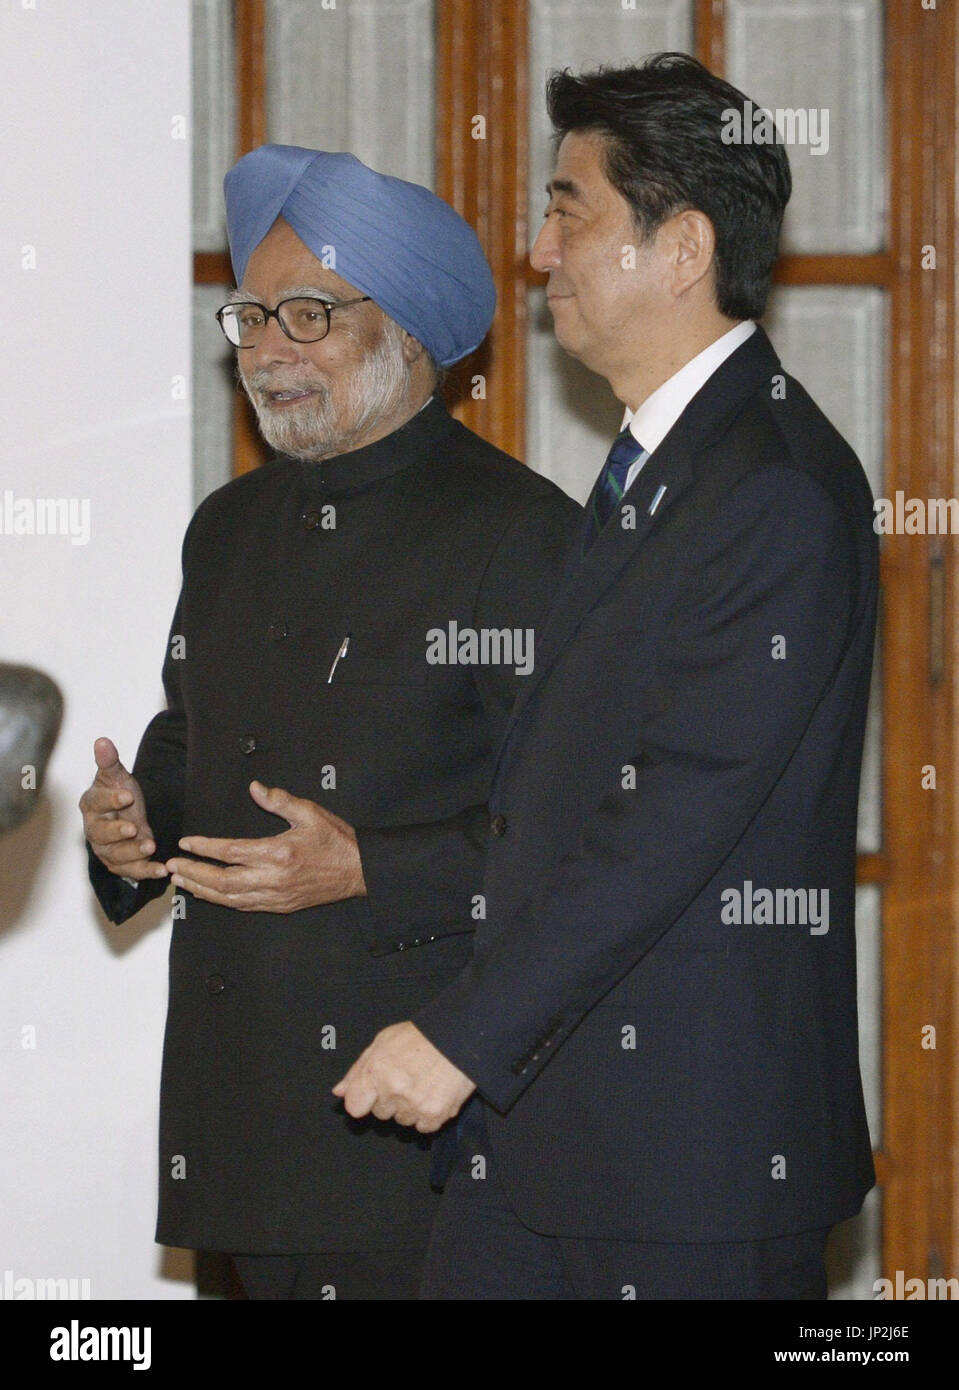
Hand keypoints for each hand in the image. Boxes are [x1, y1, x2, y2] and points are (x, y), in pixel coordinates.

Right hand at [79, 736, 167, 881]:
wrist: (131, 815)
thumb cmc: (120, 794)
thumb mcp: (118, 775)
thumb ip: (110, 761)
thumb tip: (102, 741)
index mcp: (91, 804)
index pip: (96, 802)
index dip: (110, 800)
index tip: (128, 795)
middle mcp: (94, 829)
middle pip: (100, 834)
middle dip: (117, 832)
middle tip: (134, 829)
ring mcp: (106, 849)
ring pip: (115, 855)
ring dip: (133, 853)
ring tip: (151, 846)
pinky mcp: (121, 864)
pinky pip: (131, 871)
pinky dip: (146, 872)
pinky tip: (162, 869)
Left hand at [164, 780, 365, 911]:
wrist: (358, 871)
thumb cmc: (335, 840)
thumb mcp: (310, 812)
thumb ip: (280, 800)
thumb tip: (255, 788)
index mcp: (278, 853)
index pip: (230, 852)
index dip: (204, 847)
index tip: (186, 843)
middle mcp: (272, 878)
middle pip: (222, 881)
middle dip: (193, 873)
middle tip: (172, 866)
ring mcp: (275, 896)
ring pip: (229, 898)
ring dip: (202, 889)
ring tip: (182, 880)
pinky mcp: (279, 905)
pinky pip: (243, 906)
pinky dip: (221, 900)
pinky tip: (209, 894)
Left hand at [333, 1022, 474, 1132]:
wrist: (461, 1038)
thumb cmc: (420, 1037)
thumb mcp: (383, 1042)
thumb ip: (357, 1070)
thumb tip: (339, 1092)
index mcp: (376, 1071)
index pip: (355, 1107)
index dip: (364, 1100)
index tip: (373, 1093)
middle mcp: (393, 1091)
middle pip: (380, 1114)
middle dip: (390, 1100)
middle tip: (406, 1078)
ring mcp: (414, 1105)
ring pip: (402, 1121)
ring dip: (409, 1108)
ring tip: (422, 1083)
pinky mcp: (435, 1115)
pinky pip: (422, 1127)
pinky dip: (427, 1115)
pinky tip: (433, 1093)